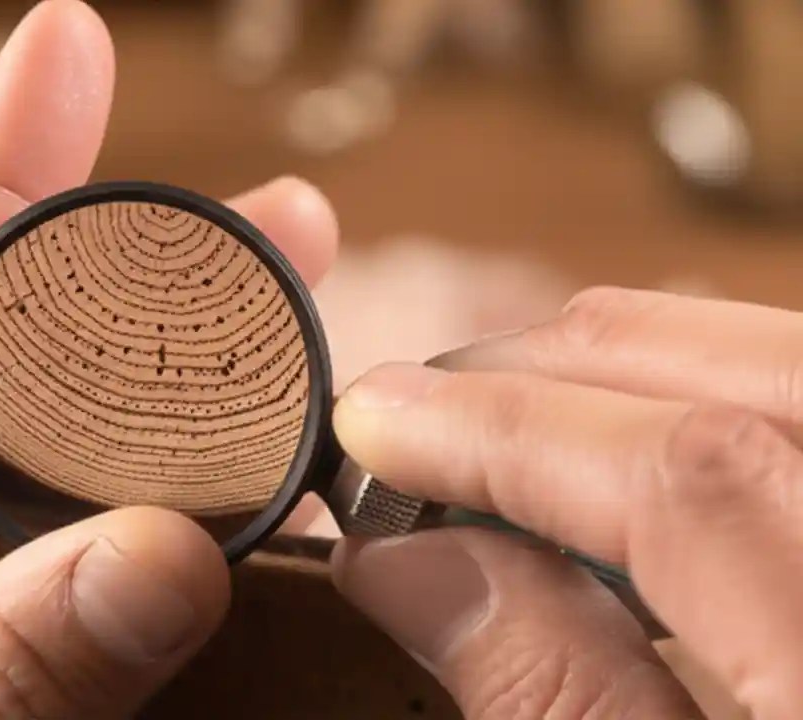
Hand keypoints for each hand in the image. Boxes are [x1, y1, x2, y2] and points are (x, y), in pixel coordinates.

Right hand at [330, 286, 802, 718]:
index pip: (688, 477)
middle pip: (758, 369)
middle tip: (428, 412)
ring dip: (635, 374)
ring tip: (513, 440)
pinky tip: (635, 482)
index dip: (505, 431)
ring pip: (790, 363)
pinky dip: (716, 408)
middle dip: (561, 362)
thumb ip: (555, 698)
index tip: (376, 426)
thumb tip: (407, 564)